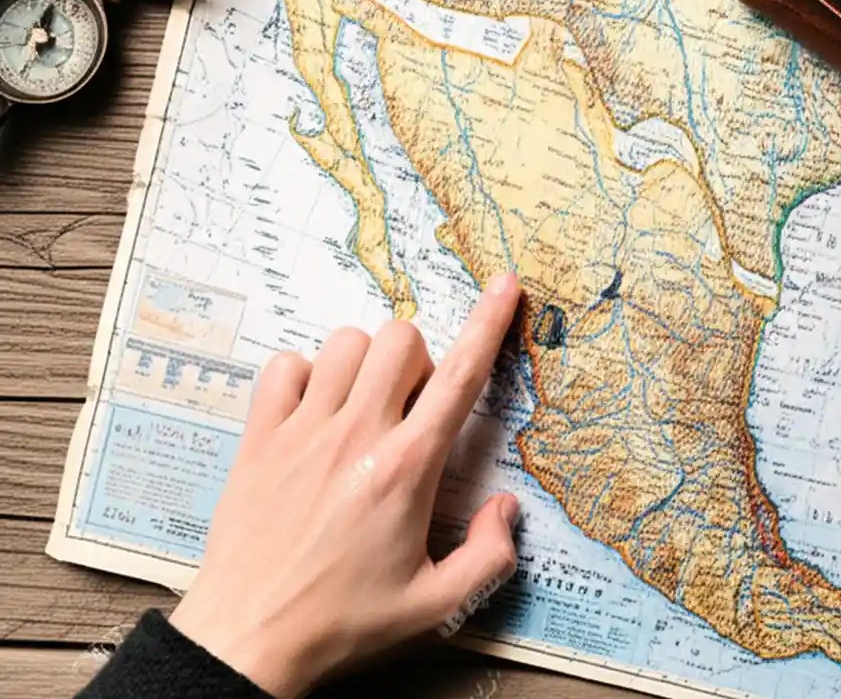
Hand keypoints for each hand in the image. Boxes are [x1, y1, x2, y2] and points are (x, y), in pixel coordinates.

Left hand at [170, 273, 522, 696]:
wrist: (250, 640)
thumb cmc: (344, 623)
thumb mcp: (436, 607)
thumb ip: (489, 556)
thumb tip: (506, 508)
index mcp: (407, 470)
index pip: (460, 377)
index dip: (489, 323)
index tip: (503, 286)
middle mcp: (356, 437)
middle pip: (400, 338)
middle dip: (420, 357)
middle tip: (414, 404)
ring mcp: (301, 433)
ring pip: (344, 342)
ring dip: (366, 362)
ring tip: (363, 406)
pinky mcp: (258, 440)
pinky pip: (283, 366)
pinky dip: (303, 375)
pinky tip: (312, 412)